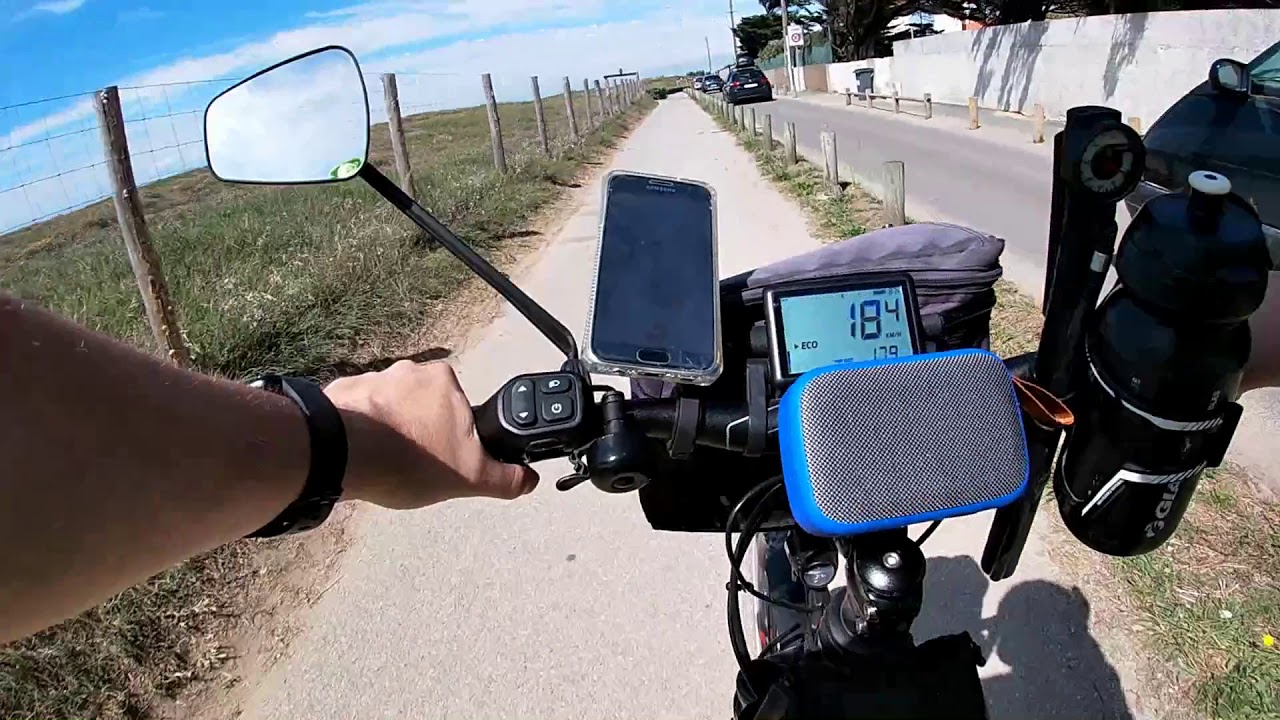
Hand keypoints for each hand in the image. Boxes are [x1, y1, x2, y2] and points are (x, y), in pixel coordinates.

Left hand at [324, 360, 537, 508]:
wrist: (342, 454)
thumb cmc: (409, 459)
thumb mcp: (471, 477)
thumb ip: (504, 478)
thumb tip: (528, 479)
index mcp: (445, 381)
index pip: (460, 408)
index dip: (455, 437)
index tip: (444, 458)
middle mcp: (408, 370)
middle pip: (424, 406)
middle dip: (421, 432)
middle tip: (416, 464)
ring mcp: (372, 378)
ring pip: (389, 409)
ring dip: (389, 432)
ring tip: (386, 464)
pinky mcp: (341, 393)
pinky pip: (357, 413)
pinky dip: (360, 433)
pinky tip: (360, 458)